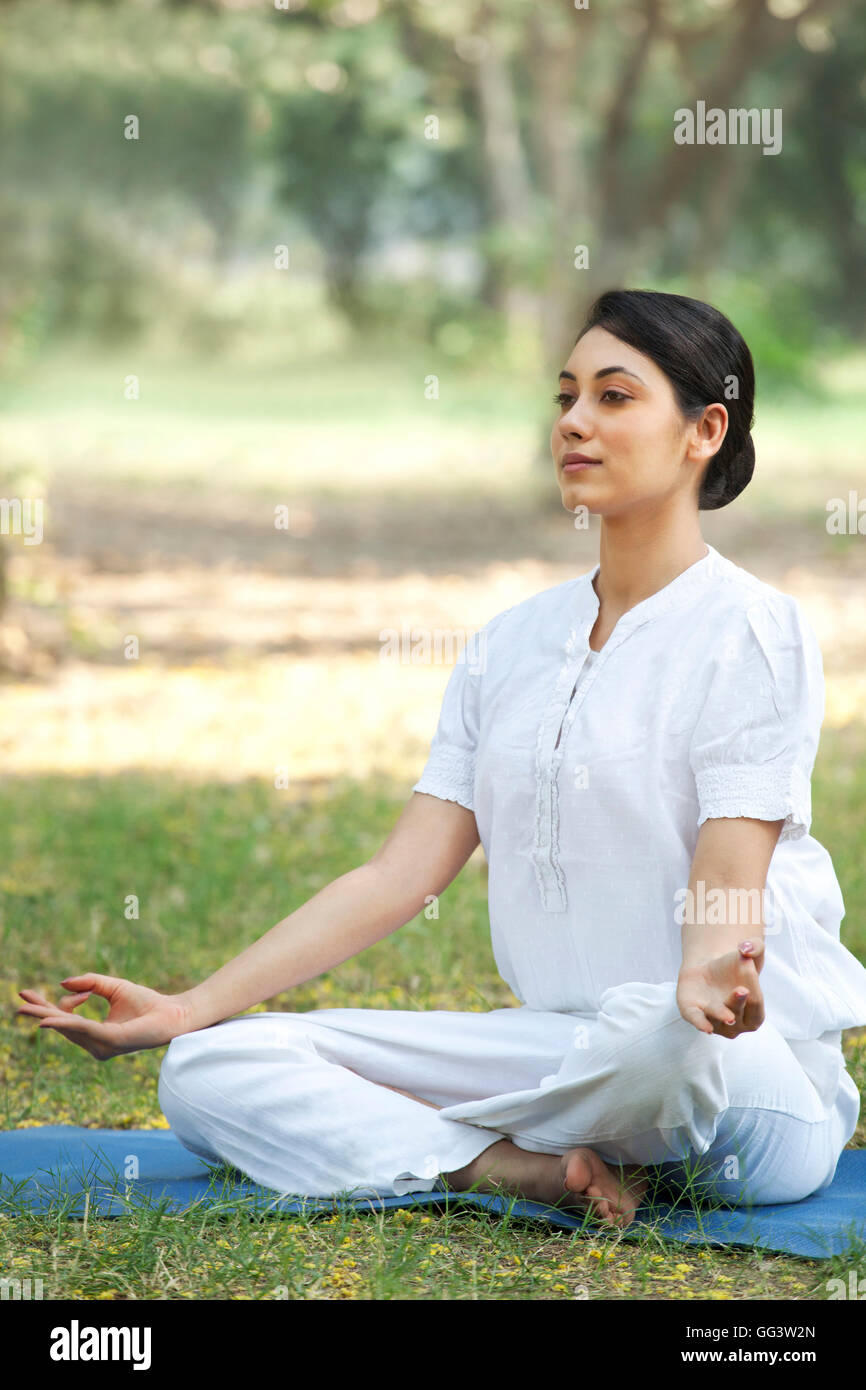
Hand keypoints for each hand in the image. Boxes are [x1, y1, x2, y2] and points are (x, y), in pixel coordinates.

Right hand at [16, 973, 193, 1060]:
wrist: (173, 1013)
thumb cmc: (147, 1003)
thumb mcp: (113, 987)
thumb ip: (90, 983)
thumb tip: (63, 982)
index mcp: (94, 1034)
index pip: (66, 1020)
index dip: (58, 1004)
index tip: (73, 989)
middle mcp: (95, 1044)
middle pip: (61, 1027)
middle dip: (40, 1012)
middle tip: (20, 1001)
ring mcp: (102, 1046)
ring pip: (69, 1028)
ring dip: (48, 1016)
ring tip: (27, 1008)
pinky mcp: (111, 1041)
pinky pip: (84, 1029)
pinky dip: (66, 1023)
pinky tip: (49, 1020)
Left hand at [676, 940, 763, 1038]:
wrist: (708, 966)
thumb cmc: (736, 966)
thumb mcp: (750, 952)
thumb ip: (754, 947)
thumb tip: (745, 948)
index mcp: (754, 1013)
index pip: (756, 1006)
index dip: (755, 996)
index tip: (750, 983)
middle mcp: (735, 1023)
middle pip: (737, 1015)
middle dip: (738, 1003)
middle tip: (741, 990)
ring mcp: (714, 1021)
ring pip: (717, 1020)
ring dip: (721, 1014)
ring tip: (727, 1015)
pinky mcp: (693, 1012)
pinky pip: (697, 1021)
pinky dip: (701, 1024)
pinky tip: (706, 1028)